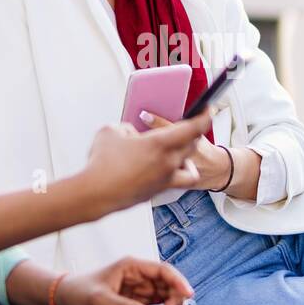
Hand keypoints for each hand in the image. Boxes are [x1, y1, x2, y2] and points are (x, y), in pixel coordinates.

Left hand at [53, 257, 194, 304]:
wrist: (64, 302)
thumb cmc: (78, 293)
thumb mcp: (98, 299)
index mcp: (131, 266)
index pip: (162, 270)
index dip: (178, 281)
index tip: (188, 295)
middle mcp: (139, 276)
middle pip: (168, 284)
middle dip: (176, 298)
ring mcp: (139, 290)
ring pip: (166, 296)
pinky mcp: (136, 303)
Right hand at [84, 108, 213, 211]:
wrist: (96, 194)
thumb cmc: (102, 163)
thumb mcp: (111, 131)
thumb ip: (127, 128)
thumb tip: (132, 134)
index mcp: (159, 144)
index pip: (192, 128)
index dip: (203, 117)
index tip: (207, 109)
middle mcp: (167, 162)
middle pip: (192, 145)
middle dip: (191, 134)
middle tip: (184, 127)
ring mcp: (164, 179)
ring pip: (189, 166)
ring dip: (187, 157)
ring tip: (176, 151)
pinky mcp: (157, 191)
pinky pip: (175, 180)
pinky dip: (174, 173)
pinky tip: (161, 168)